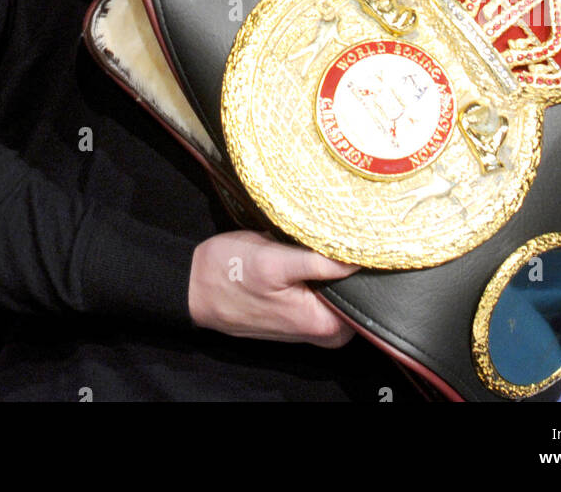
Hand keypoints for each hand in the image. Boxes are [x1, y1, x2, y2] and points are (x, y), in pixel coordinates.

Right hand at [188, 230, 358, 347]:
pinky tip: (307, 250)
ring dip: (333, 263)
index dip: (365, 262)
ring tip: (320, 236)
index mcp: (323, 323)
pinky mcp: (298, 314)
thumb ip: (319, 263)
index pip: (365, 292)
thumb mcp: (274, 259)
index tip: (360, 234)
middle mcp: (322, 331)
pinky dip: (320, 271)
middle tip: (338, 229)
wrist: (195, 286)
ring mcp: (310, 324)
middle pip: (355, 292)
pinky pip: (322, 291)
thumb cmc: (230, 272)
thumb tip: (360, 257)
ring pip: (338, 290)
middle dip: (349, 261)